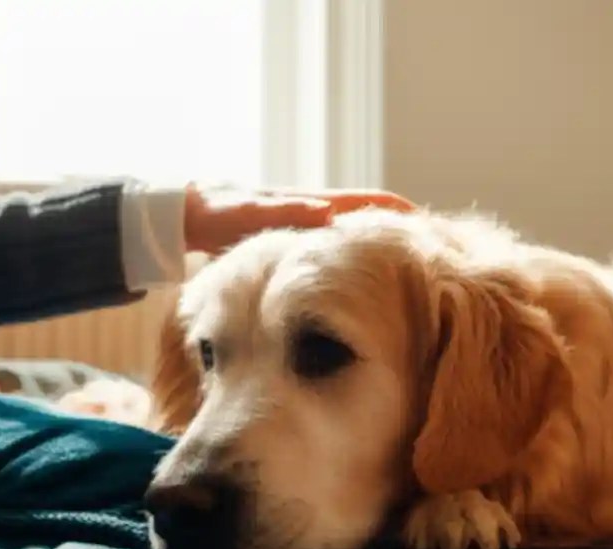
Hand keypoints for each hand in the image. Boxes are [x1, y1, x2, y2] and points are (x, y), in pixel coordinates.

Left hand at [183, 184, 415, 253]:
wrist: (184, 213)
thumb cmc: (214, 212)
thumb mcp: (248, 213)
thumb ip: (286, 212)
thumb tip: (330, 212)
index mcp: (310, 203)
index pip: (366, 200)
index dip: (398, 211)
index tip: (428, 225)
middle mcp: (312, 211)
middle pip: (364, 218)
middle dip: (394, 232)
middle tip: (426, 256)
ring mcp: (302, 225)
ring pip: (348, 235)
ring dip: (373, 248)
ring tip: (400, 274)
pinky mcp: (289, 242)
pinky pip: (329, 250)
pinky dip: (347, 260)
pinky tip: (352, 283)